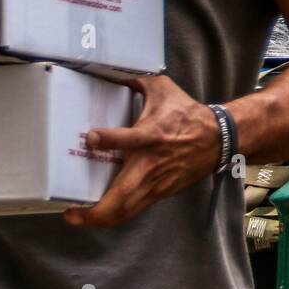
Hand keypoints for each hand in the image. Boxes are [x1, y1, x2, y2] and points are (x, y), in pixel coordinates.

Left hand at [63, 75, 221, 227]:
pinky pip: (135, 209)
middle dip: (95, 209)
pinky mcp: (161, 192)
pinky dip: (116, 214)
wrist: (218, 139)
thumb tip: (111, 70)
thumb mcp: (163, 89)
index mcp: (153, 135)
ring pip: (127, 210)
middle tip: (70, 210)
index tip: (90, 138)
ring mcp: (157, 182)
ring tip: (78, 216)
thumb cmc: (188, 114)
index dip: (108, 139)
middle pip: (123, 194)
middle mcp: (152, 163)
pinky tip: (100, 212)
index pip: (129, 139)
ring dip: (101, 218)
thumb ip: (137, 80)